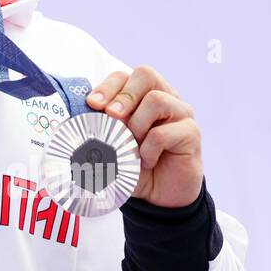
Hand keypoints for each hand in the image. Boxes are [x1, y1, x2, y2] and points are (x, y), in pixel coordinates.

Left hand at [86, 65, 203, 207]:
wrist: (159, 195)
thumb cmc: (133, 164)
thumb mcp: (111, 145)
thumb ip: (99, 128)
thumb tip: (79, 118)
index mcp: (142, 95)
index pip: (124, 76)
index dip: (107, 87)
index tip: (92, 104)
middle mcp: (164, 97)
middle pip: (145, 74)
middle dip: (123, 95)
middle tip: (111, 116)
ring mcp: (181, 113)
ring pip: (157, 100)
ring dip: (137, 124)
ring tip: (132, 146)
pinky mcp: (191, 133)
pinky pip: (164, 132)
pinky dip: (149, 149)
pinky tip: (147, 161)